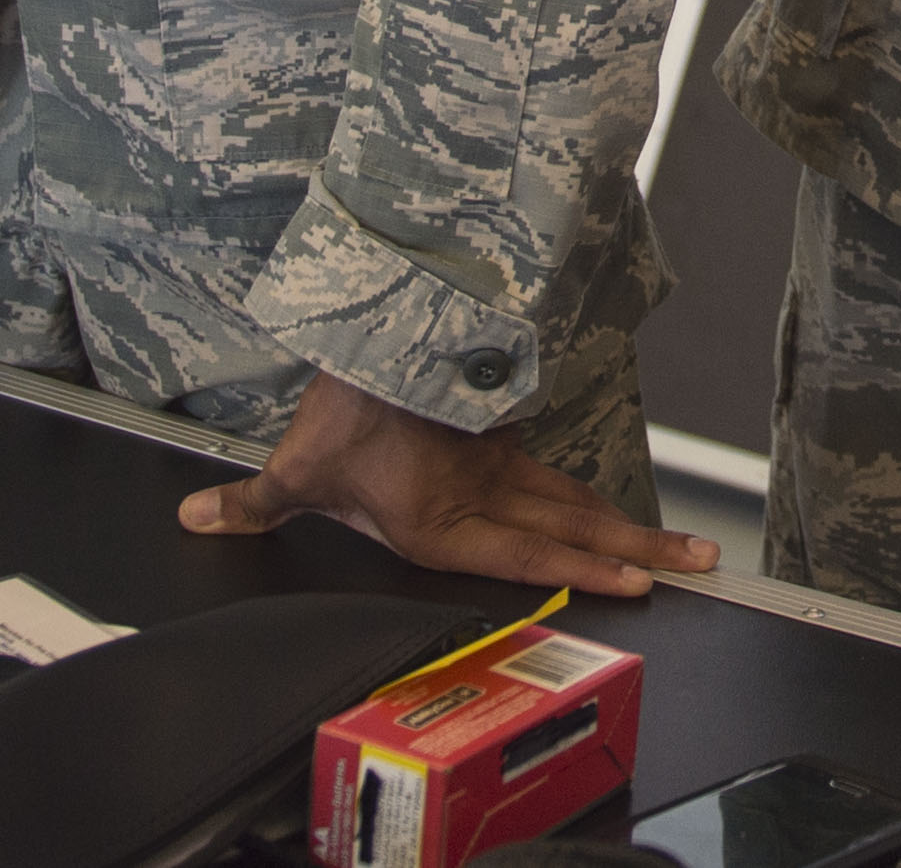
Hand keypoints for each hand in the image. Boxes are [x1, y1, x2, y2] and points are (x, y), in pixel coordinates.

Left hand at [180, 369, 721, 594]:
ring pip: (576, 497)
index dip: (585, 574)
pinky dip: (586, 494)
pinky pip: (550, 466)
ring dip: (627, 524)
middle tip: (700, 568)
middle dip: (641, 551)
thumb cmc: (346, 398)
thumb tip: (200, 519)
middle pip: (577, 527)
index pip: (528, 556)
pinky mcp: (502, 418)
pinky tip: (607, 509)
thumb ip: (252, 502)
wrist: (381, 314)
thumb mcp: (295, 464)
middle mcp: (486, 490)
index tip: (637, 587)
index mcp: (444, 518)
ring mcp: (501, 451)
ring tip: (682, 548)